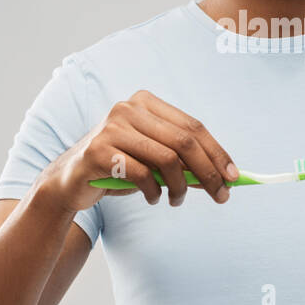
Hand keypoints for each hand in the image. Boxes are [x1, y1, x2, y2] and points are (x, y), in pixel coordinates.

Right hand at [36, 89, 239, 212]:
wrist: (70, 181)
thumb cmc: (118, 168)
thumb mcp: (153, 159)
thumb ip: (182, 161)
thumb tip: (224, 176)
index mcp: (146, 103)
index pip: (193, 127)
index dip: (217, 152)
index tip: (234, 177)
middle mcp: (128, 109)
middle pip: (184, 142)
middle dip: (208, 173)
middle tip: (221, 197)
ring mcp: (112, 128)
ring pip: (167, 160)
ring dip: (179, 188)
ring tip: (176, 201)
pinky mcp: (99, 151)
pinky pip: (143, 175)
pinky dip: (154, 193)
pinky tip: (153, 198)